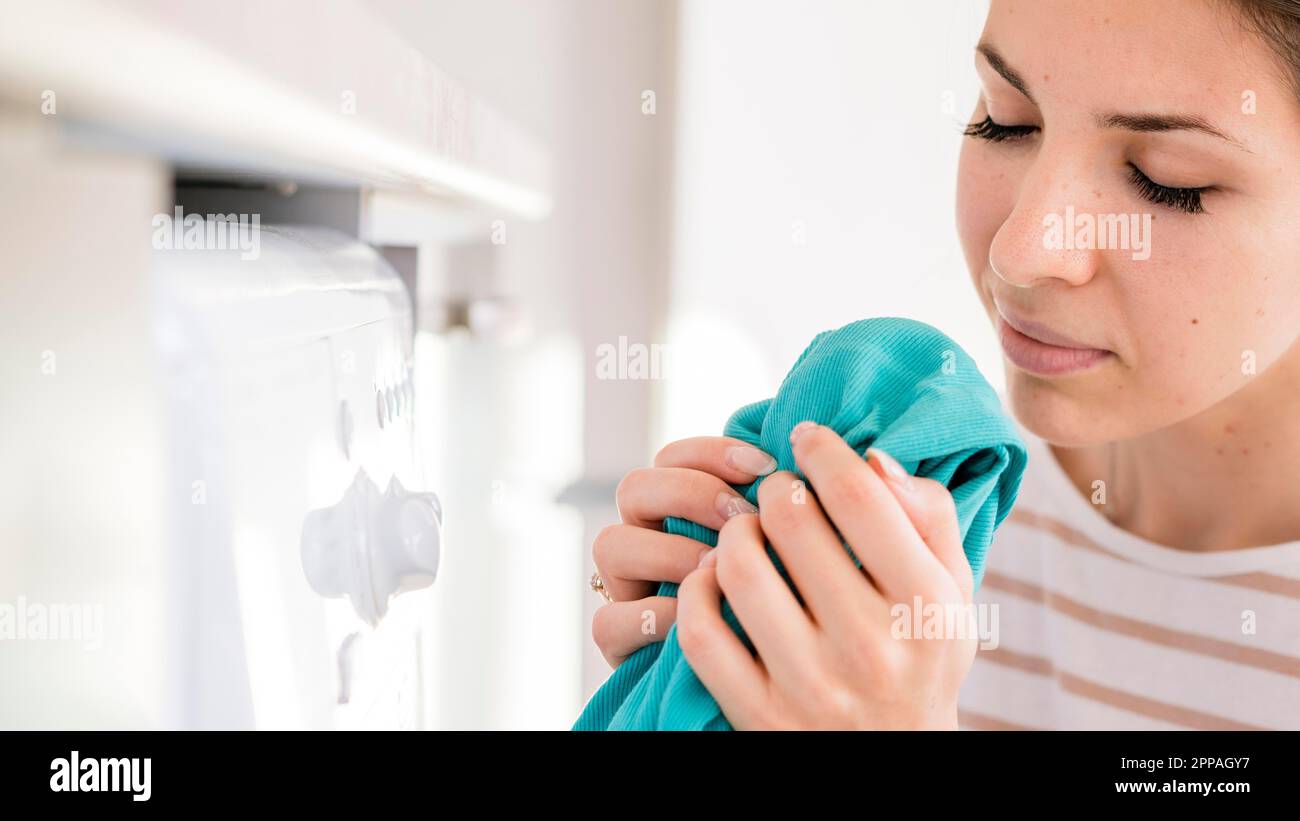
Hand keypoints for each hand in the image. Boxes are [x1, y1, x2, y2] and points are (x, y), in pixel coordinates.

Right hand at [590, 436, 777, 666]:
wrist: (767, 686)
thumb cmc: (787, 609)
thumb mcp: (788, 551)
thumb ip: (788, 509)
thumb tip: (834, 462)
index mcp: (681, 509)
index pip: (674, 457)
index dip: (712, 453)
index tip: (765, 466)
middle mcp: (647, 540)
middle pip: (636, 487)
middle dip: (691, 492)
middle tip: (742, 517)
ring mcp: (628, 587)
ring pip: (611, 543)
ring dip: (669, 551)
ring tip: (719, 570)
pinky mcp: (618, 641)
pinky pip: (608, 618)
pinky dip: (648, 615)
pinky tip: (693, 616)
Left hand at [676, 422, 975, 729]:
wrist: (899, 760)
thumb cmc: (920, 656)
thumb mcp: (951, 589)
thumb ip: (929, 514)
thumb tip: (873, 456)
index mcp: (923, 605)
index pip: (858, 496)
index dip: (822, 449)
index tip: (806, 437)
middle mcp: (869, 646)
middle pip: (791, 518)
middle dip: (775, 486)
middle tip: (776, 489)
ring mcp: (810, 685)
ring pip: (740, 567)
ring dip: (734, 533)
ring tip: (746, 532)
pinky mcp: (759, 714)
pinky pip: (702, 632)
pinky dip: (696, 592)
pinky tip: (713, 581)